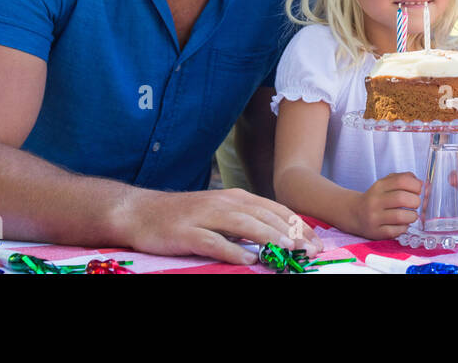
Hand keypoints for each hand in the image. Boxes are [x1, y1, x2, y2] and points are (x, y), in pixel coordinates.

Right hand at [120, 187, 320, 265]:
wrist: (141, 211)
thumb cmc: (183, 215)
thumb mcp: (219, 211)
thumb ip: (245, 220)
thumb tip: (277, 235)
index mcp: (236, 197)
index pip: (275, 209)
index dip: (298, 224)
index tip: (316, 241)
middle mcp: (224, 202)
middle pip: (265, 216)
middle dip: (292, 233)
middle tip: (312, 250)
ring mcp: (205, 216)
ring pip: (244, 225)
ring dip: (269, 237)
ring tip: (289, 250)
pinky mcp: (187, 232)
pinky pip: (213, 242)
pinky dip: (232, 250)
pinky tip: (247, 260)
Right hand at [351, 172, 421, 239]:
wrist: (355, 213)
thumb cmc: (377, 198)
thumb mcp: (386, 183)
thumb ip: (403, 179)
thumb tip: (421, 184)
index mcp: (379, 186)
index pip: (401, 181)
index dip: (415, 185)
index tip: (418, 190)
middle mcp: (375, 201)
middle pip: (401, 198)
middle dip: (415, 201)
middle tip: (415, 203)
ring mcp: (374, 218)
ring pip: (401, 216)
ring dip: (412, 216)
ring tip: (411, 215)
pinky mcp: (376, 232)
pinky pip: (397, 231)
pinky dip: (405, 227)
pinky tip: (403, 224)